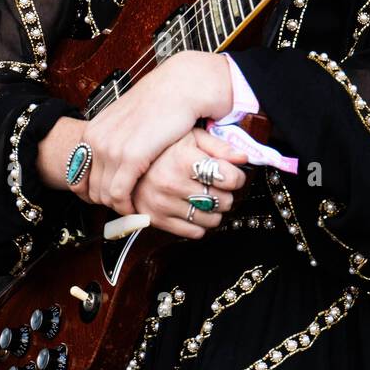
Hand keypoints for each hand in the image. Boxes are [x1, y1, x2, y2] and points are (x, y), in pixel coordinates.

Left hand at [71, 52, 232, 214]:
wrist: (180, 87)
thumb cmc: (162, 102)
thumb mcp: (128, 120)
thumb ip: (116, 138)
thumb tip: (114, 158)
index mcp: (93, 131)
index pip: (76, 174)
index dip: (89, 193)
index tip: (106, 199)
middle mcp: (96, 140)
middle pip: (91, 188)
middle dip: (108, 202)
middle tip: (126, 206)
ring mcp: (111, 149)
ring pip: (104, 195)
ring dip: (120, 206)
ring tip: (136, 207)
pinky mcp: (130, 157)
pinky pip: (119, 194)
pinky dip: (128, 206)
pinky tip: (140, 207)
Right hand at [130, 127, 249, 237]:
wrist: (126, 162)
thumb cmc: (163, 147)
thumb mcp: (191, 137)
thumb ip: (219, 146)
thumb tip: (243, 158)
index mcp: (182, 160)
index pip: (229, 178)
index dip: (237, 177)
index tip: (233, 175)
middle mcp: (172, 183)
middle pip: (223, 200)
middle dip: (226, 194)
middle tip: (218, 187)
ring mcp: (163, 204)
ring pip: (211, 219)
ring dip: (215, 211)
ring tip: (207, 198)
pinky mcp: (156, 219)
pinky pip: (193, 233)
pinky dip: (200, 224)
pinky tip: (194, 209)